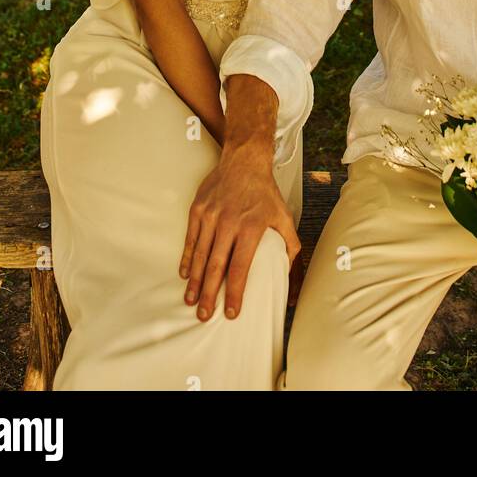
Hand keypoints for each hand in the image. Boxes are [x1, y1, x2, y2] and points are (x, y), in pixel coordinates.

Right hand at [179, 149, 301, 321]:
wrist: (244, 160)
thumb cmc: (265, 193)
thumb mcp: (284, 217)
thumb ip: (290, 248)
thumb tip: (291, 279)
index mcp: (251, 227)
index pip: (240, 267)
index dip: (234, 292)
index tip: (231, 313)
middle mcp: (229, 222)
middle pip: (216, 266)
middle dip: (209, 294)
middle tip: (204, 316)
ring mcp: (211, 215)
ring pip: (200, 255)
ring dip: (195, 281)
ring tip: (191, 301)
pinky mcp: (198, 209)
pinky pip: (190, 239)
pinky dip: (187, 259)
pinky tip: (185, 275)